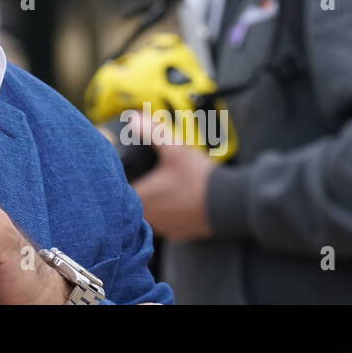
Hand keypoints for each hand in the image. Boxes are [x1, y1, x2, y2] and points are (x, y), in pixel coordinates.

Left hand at [129, 111, 216, 240]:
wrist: (231, 203)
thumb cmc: (200, 177)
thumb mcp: (175, 150)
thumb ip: (152, 133)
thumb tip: (134, 118)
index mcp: (142, 198)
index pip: (120, 189)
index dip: (123, 178)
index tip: (130, 169)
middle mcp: (149, 217)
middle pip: (133, 202)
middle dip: (139, 188)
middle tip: (149, 175)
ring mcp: (164, 228)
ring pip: (149, 214)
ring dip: (153, 202)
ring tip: (164, 187)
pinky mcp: (178, 234)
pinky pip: (165, 223)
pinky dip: (168, 213)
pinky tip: (177, 201)